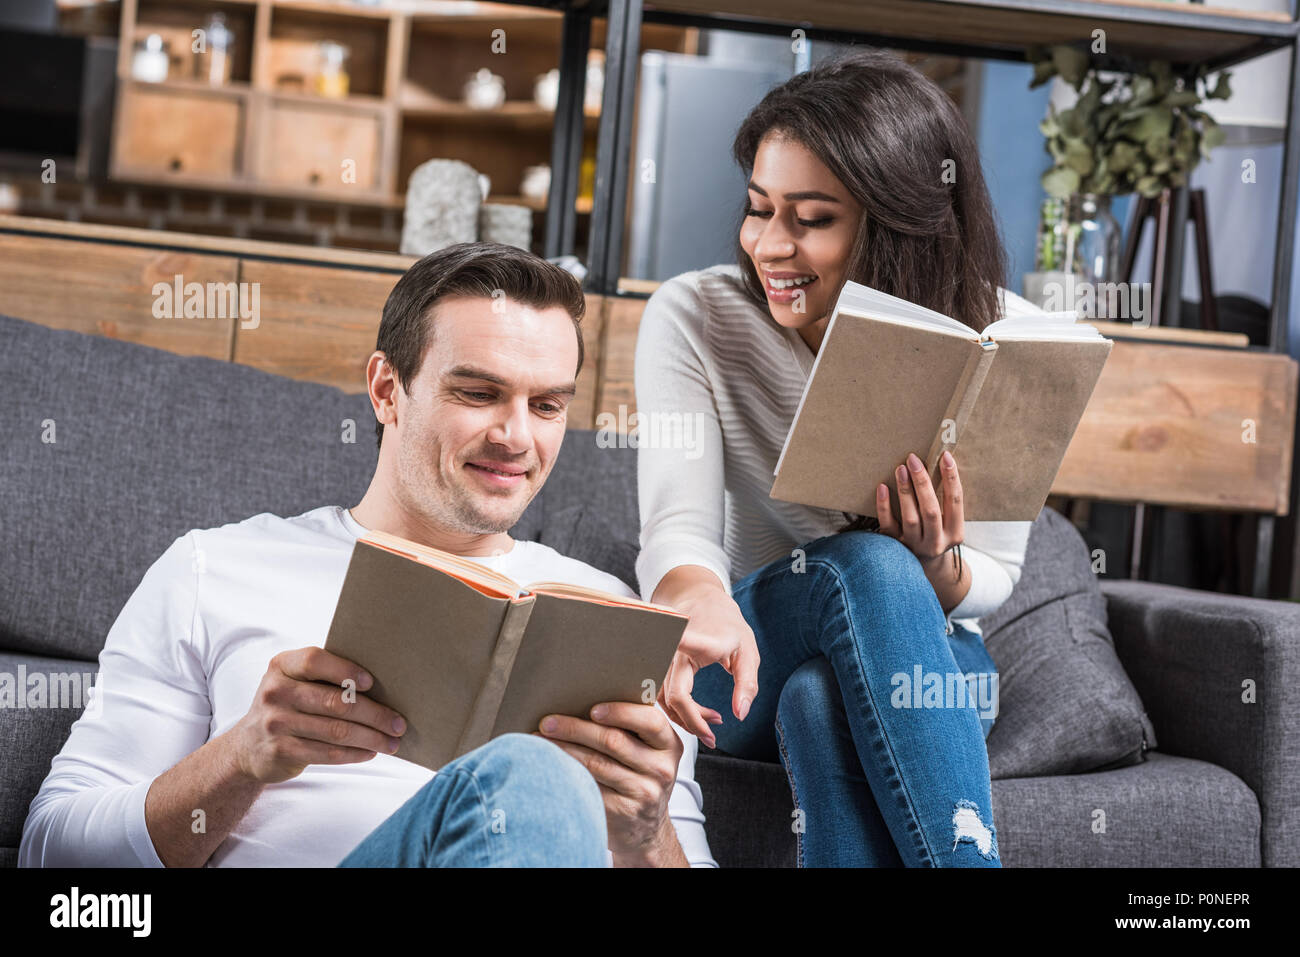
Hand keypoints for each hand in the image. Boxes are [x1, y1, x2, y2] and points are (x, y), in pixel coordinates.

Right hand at [229, 647, 406, 783]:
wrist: (247, 745)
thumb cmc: (289, 705)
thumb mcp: (295, 682)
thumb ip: (325, 677)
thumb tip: (384, 685)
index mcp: (281, 665)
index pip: (314, 661)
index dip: (345, 670)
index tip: (372, 683)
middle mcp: (275, 692)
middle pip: (335, 702)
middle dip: (375, 714)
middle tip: (400, 724)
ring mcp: (275, 723)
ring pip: (336, 731)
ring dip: (371, 738)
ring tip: (393, 742)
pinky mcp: (281, 751)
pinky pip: (328, 754)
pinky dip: (355, 753)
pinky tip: (371, 752)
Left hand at [538, 702, 685, 865]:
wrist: (646, 830)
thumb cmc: (639, 777)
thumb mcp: (649, 753)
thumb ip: (631, 729)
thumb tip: (582, 699)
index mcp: (669, 745)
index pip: (650, 722)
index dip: (621, 712)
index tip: (592, 708)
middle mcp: (660, 769)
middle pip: (613, 741)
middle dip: (576, 728)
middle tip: (548, 722)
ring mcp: (643, 793)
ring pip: (595, 764)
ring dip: (564, 749)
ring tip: (539, 740)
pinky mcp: (621, 812)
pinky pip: (588, 787)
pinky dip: (566, 772)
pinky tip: (550, 765)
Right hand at [659, 581, 757, 748]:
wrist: (701, 602)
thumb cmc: (728, 627)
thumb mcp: (747, 652)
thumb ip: (747, 684)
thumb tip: (740, 715)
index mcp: (700, 641)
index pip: (683, 647)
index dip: (675, 644)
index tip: (671, 641)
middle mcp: (674, 651)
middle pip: (675, 697)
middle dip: (694, 722)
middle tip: (714, 736)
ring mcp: (663, 659)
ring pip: (665, 701)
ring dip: (686, 718)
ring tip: (713, 721)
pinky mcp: (658, 666)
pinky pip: (661, 696)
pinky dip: (678, 710)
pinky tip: (699, 714)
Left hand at [877, 450, 964, 565]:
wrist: (922, 566)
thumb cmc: (935, 532)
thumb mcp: (947, 522)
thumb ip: (944, 499)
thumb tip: (940, 461)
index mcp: (955, 533)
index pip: (955, 501)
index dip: (951, 478)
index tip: (945, 456)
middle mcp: (936, 541)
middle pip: (931, 510)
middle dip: (923, 483)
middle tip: (914, 460)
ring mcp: (914, 545)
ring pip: (910, 517)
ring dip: (905, 491)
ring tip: (900, 469)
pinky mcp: (895, 546)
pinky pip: (888, 524)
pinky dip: (884, 506)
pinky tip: (882, 487)